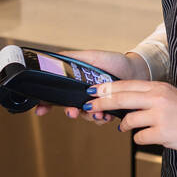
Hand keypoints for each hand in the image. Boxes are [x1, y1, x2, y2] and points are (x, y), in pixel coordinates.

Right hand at [33, 50, 147, 124]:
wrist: (136, 71)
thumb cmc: (114, 62)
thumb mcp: (91, 56)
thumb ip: (72, 57)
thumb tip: (52, 57)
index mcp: (77, 83)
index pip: (58, 95)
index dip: (47, 103)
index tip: (40, 110)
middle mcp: (84, 95)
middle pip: (70, 108)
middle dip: (70, 112)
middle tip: (72, 112)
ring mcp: (96, 104)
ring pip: (86, 116)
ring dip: (89, 117)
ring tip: (97, 113)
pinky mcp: (108, 111)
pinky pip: (101, 120)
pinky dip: (103, 119)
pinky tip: (107, 114)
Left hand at [84, 80, 176, 155]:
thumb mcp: (170, 97)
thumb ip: (149, 97)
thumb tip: (124, 103)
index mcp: (159, 87)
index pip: (127, 85)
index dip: (107, 88)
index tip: (92, 90)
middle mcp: (158, 98)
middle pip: (121, 98)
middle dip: (102, 102)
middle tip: (90, 106)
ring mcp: (160, 115)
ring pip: (128, 120)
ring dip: (124, 126)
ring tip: (127, 128)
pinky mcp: (163, 133)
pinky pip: (139, 137)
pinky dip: (140, 138)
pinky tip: (149, 137)